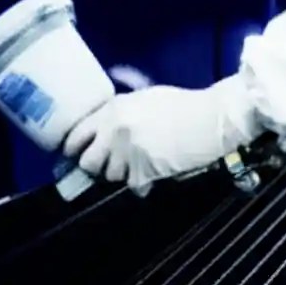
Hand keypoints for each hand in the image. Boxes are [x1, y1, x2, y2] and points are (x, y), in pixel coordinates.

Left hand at [62, 76, 261, 195]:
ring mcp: (129, 152)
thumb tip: (103, 126)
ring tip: (137, 166)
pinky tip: (153, 175)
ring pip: (110, 176)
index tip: (76, 154)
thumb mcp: (145, 97)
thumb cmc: (184, 104)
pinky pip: (134, 187)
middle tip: (110, 164)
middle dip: (97, 165)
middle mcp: (115, 130)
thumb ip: (120, 111)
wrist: (211, 117)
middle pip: (88, 161)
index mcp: (113, 109)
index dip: (74, 147)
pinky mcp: (145, 170)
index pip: (77, 135)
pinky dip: (142, 185)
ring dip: (122, 174)